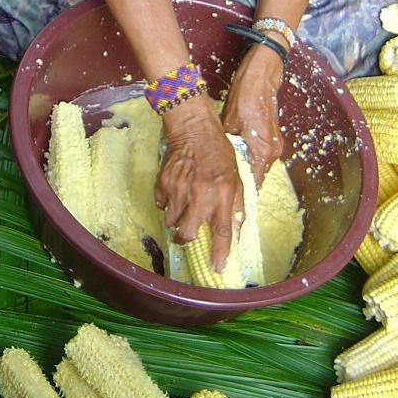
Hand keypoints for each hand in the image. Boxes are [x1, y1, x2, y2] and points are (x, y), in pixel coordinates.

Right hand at [154, 92, 237, 271]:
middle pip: (186, 235)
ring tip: (183, 203)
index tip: (217, 268)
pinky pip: (160, 203)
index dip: (220, 254)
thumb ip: (236, 204)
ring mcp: (178, 191)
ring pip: (170, 221)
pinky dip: (166, 202)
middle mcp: (199, 197)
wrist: (193, 129)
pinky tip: (175, 190)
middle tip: (187, 233)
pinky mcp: (162, 183)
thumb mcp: (236, 177)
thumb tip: (236, 229)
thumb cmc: (218, 152)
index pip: (221, 233)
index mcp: (221, 196)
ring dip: (176, 218)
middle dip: (186, 239)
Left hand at [222, 44, 284, 183]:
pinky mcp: (273, 139)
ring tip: (225, 179)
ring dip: (244, 173)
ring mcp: (275, 145)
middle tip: (221, 192)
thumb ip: (229, 146)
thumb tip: (219, 162)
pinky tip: (234, 161)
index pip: (252, 184)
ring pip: (258, 167)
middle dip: (240, 186)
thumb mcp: (230, 123)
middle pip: (256, 178)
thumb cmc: (246, 96)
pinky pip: (260, 157)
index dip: (239, 195)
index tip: (227, 203)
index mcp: (262, 151)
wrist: (263, 75)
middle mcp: (272, 152)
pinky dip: (249, 162)